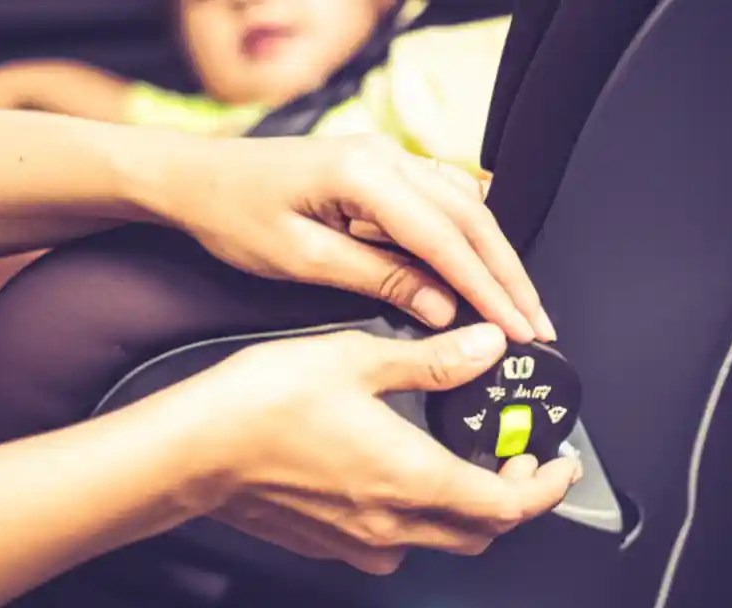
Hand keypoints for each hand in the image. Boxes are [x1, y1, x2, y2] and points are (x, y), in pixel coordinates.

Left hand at [154, 134, 554, 344]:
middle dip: (508, 275)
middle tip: (537, 325)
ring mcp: (385, 156)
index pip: (445, 238)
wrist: (194, 177)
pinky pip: (442, 201)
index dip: (487, 288)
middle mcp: (385, 155)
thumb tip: (442, 306)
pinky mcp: (380, 168)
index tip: (517, 327)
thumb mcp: (301, 259)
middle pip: (471, 217)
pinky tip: (484, 269)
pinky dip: (468, 239)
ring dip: (495, 257)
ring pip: (464, 207)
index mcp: (363, 173)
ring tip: (520, 306)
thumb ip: (377, 278)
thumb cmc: (232, 214)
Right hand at [180, 323, 580, 573]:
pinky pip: (392, 545)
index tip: (558, 464)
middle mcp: (391, 522)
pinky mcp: (327, 543)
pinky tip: (398, 480)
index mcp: (411, 477)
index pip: (508, 506)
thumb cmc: (261, 404)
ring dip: (464, 513)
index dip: (545, 488)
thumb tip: (486, 347)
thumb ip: (431, 360)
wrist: (191, 451)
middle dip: (510, 499)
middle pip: (480, 532)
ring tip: (460, 468)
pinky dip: (416, 519)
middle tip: (512, 459)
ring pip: (438, 542)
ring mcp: (358, 540)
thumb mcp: (356, 359)